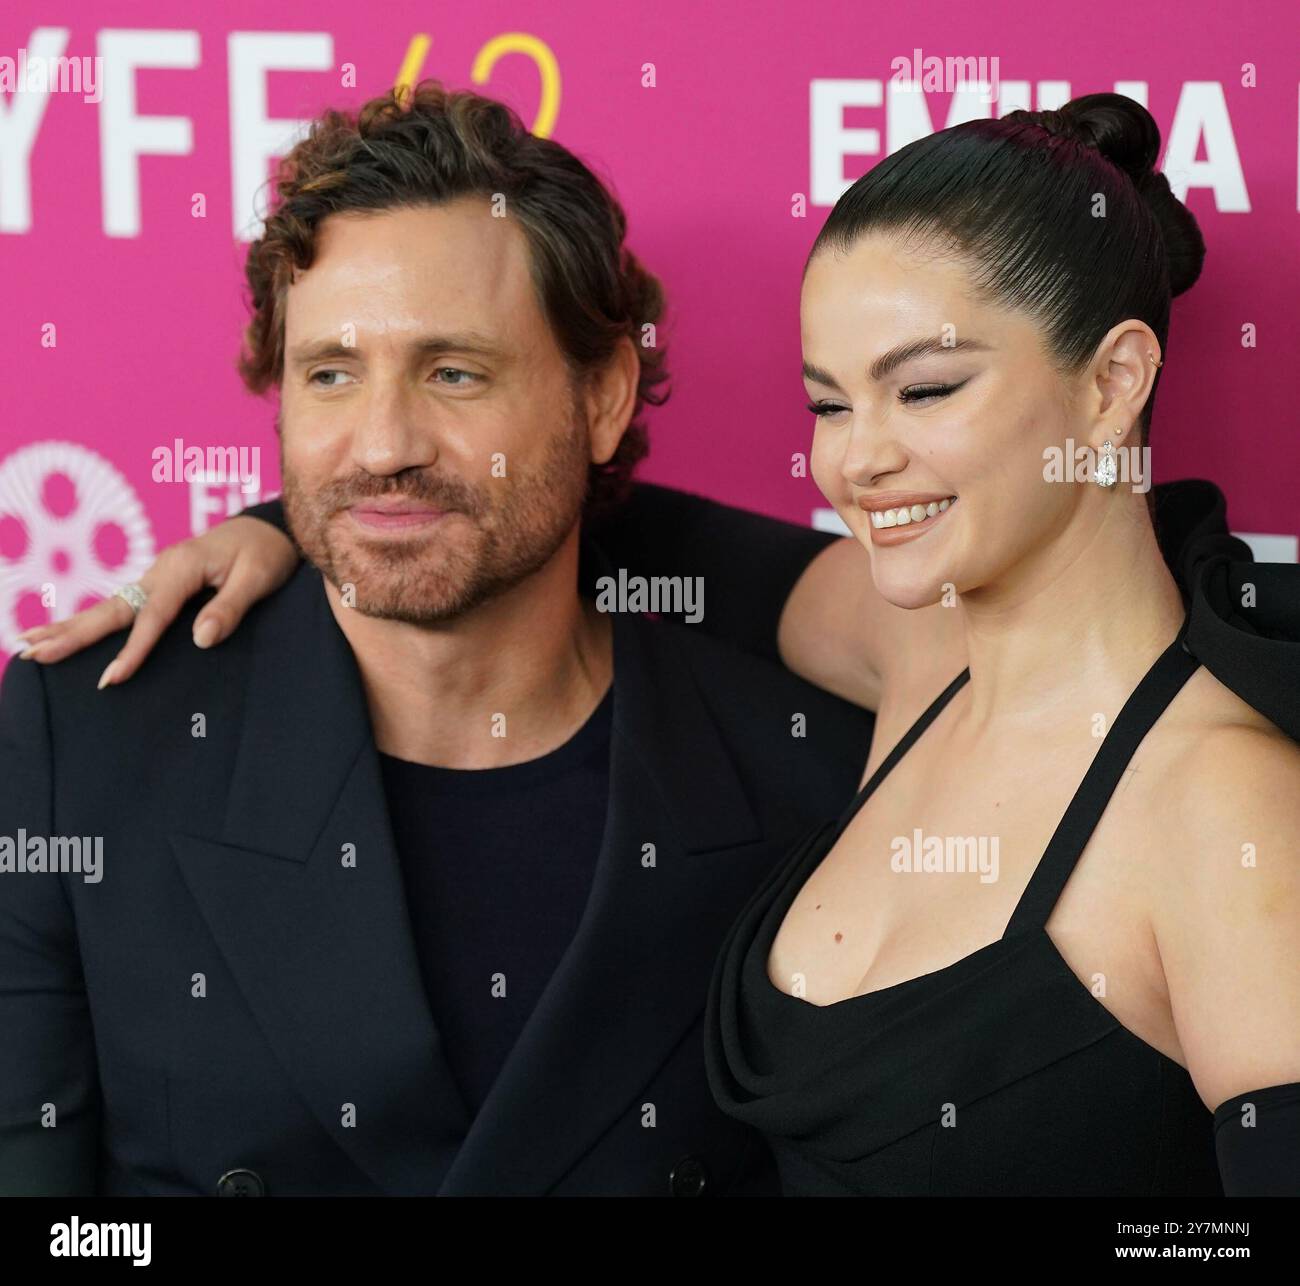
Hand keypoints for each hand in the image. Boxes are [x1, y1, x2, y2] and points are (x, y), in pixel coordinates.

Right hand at [15, 516, 297, 686]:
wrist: (268, 530)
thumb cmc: (267, 553)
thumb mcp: (258, 578)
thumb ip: (230, 608)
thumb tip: (200, 640)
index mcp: (182, 567)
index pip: (152, 616)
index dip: (132, 650)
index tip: (111, 679)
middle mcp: (160, 569)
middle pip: (112, 608)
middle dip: (72, 633)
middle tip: (31, 652)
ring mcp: (156, 575)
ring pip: (108, 606)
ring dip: (70, 627)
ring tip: (29, 646)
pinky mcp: (159, 584)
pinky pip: (121, 607)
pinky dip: (91, 621)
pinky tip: (68, 634)